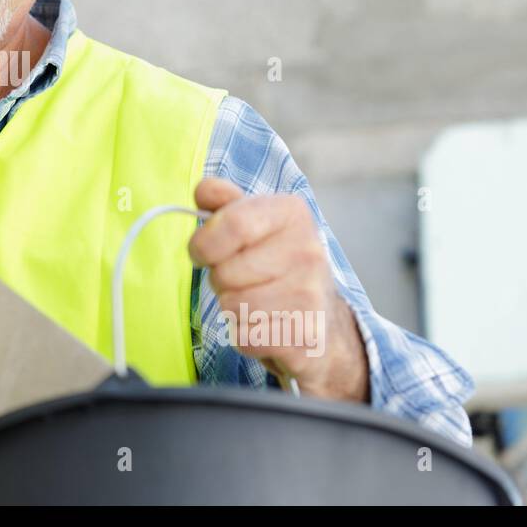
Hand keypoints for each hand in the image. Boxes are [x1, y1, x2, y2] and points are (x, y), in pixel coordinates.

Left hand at [188, 178, 368, 400]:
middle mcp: (308, 250)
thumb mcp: (254, 224)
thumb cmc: (276, 264)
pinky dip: (245, 336)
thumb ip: (224, 203)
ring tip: (256, 302)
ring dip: (233, 310)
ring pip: (232, 306)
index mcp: (291, 213)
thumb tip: (204, 189)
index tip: (203, 253)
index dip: (204, 243)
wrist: (322, 319)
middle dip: (220, 281)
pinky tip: (266, 326)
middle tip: (242, 281)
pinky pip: (245, 337)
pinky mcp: (307, 334)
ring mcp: (311, 293)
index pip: (233, 224)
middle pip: (225, 272)